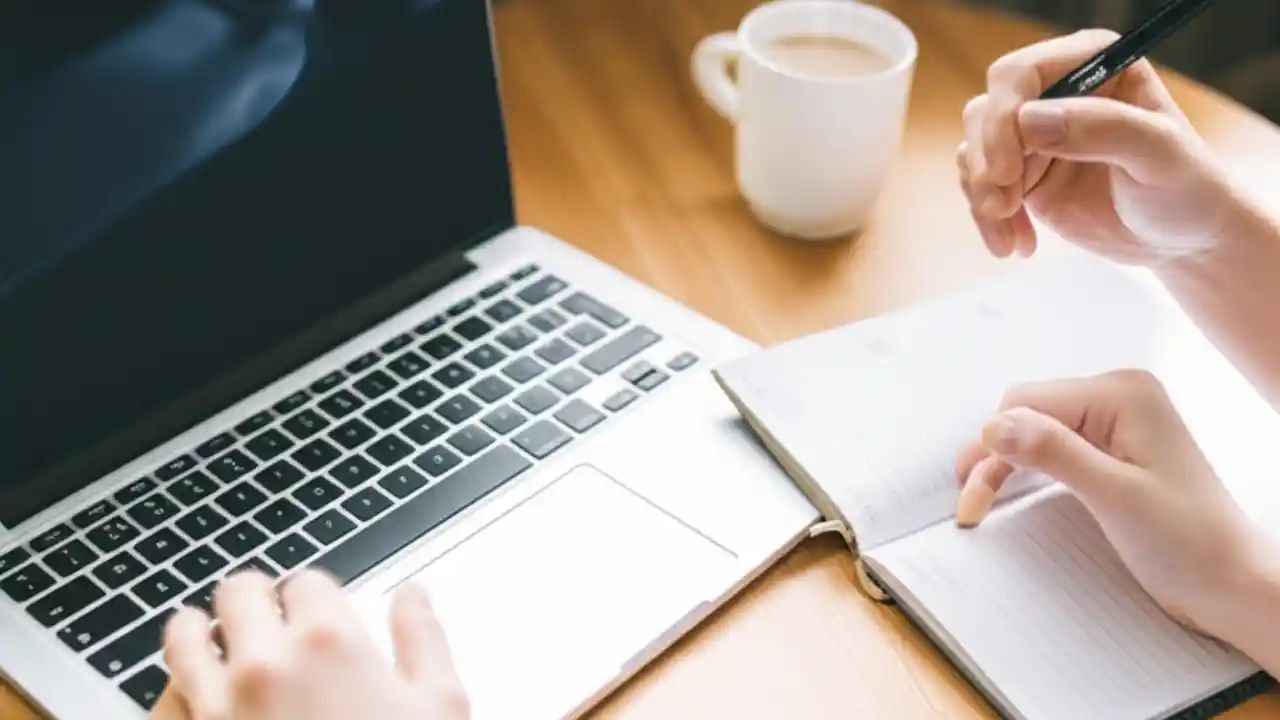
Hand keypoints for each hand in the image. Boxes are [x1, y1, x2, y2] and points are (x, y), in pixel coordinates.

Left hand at [152, 570, 468, 719]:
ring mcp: (216, 705)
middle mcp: (263, 663)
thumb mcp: (441, 708)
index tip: (319, 618)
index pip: (306, 582)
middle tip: (269, 623)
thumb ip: (424, 640)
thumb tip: (413, 597)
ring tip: (219, 645)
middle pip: (239, 592)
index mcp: (328, 642)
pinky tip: (199, 697)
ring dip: (203, 632)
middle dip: (255, 602)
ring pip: (185, 633)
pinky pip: (163, 695)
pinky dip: (177, 689)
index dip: (315, 599)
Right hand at [955, 370, 1273, 640]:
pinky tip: (1015, 484)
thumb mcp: (1113, 495)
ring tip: (980, 498)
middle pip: (1028, 412)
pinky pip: (1057, 443)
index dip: (992, 444)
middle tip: (971, 502)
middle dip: (995, 454)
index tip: (971, 492)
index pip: (1027, 402)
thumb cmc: (1185, 542)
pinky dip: (1030, 465)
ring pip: (1037, 429)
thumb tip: (992, 425)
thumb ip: (1053, 453)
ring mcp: (1119, 420)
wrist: (1230, 582)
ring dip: (1007, 461)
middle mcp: (1119, 395)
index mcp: (1121, 394)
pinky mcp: (1116, 446)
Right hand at [959, 29, 1246, 265]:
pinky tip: (1017, 243)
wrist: (1182, 239)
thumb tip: (1029, 120)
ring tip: (1009, 239)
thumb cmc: (1185, 189)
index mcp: (1095, 66)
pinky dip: (989, 218)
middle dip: (986, 165)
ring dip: (983, 197)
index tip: (1006, 171)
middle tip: (1001, 209)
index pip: (1023, 74)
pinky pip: (980, 186)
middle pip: (987, 112)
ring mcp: (1035, 136)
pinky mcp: (1021, 174)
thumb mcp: (1160, 155)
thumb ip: (1103, 129)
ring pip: (974, 151)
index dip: (1003, 118)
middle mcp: (1057, 94)